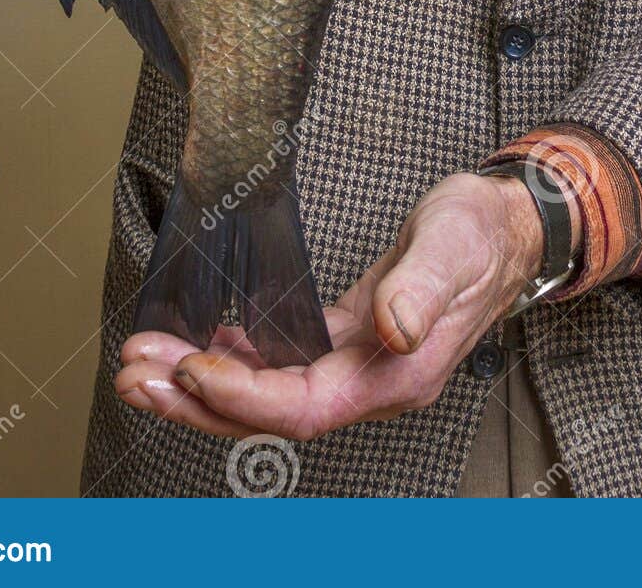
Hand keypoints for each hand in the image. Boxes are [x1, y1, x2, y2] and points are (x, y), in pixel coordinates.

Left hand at [114, 170, 575, 439]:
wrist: (507, 227)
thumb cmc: (482, 235)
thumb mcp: (453, 248)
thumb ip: (421, 290)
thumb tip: (393, 328)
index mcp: (396, 375)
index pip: (304, 406)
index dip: (243, 397)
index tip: (191, 369)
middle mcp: (371, 383)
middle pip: (270, 415)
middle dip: (196, 402)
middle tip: (134, 374)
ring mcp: (357, 367)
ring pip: (266, 393)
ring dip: (200, 382)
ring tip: (142, 360)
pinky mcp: (346, 343)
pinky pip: (279, 365)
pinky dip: (233, 358)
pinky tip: (200, 342)